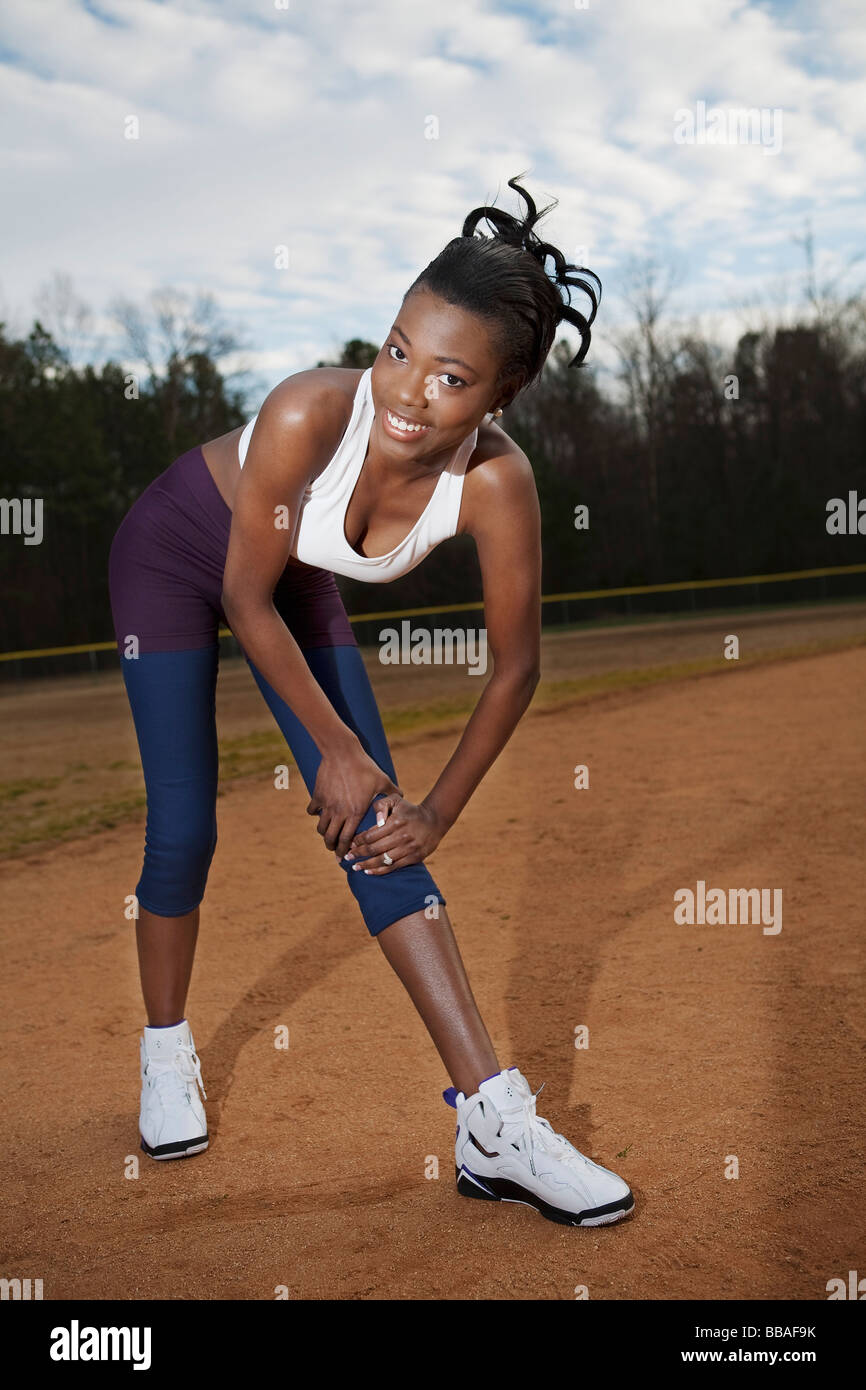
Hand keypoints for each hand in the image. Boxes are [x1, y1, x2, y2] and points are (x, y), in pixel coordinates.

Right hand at [307, 737, 401, 860]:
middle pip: (331, 838)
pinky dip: (314, 814)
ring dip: (323, 834)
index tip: (344, 856)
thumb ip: (392, 791)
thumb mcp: (382, 779)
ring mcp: (327, 804)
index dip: (345, 850)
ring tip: (326, 835)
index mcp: (355, 812)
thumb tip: (402, 796)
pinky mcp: (318, 795)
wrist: (342, 752)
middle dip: (332, 847)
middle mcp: (339, 812)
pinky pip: (312, 810)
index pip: (348, 839)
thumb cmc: (365, 766)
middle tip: (334, 850)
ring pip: (321, 827)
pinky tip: (319, 813)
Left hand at [337, 796, 446, 873]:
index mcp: (395, 822)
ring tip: (355, 867)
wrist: (434, 820)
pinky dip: (379, 871)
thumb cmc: (409, 810)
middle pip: (374, 849)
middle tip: (346, 857)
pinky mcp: (414, 857)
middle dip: (357, 854)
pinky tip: (369, 871)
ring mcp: (408, 848)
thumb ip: (381, 806)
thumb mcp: (396, 800)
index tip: (349, 844)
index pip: (370, 835)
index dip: (357, 841)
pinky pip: (393, 867)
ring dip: (366, 864)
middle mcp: (402, 836)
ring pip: (382, 860)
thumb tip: (376, 821)